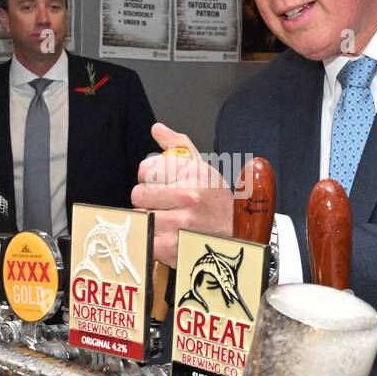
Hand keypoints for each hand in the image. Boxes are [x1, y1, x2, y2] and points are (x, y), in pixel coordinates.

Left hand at [132, 123, 232, 265]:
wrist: (237, 234)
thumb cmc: (216, 200)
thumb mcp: (202, 167)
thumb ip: (177, 145)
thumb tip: (157, 129)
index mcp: (193, 172)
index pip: (145, 169)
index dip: (148, 177)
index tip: (158, 183)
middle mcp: (188, 196)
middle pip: (138, 194)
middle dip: (146, 199)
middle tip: (160, 204)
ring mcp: (181, 223)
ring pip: (140, 217)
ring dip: (148, 219)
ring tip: (164, 219)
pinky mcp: (174, 246)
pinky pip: (145, 238)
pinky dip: (150, 238)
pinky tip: (164, 235)